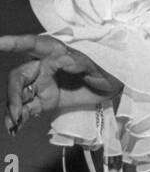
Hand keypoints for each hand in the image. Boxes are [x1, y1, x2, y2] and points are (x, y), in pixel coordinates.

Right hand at [2, 34, 122, 134]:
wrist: (114, 85)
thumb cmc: (109, 68)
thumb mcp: (98, 64)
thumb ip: (79, 61)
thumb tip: (59, 59)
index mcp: (56, 51)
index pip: (33, 45)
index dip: (15, 43)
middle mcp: (44, 66)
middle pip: (20, 76)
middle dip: (14, 94)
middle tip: (17, 113)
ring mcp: (43, 83)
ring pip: (19, 94)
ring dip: (13, 108)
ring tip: (13, 125)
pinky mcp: (45, 100)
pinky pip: (27, 107)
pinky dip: (19, 117)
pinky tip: (15, 128)